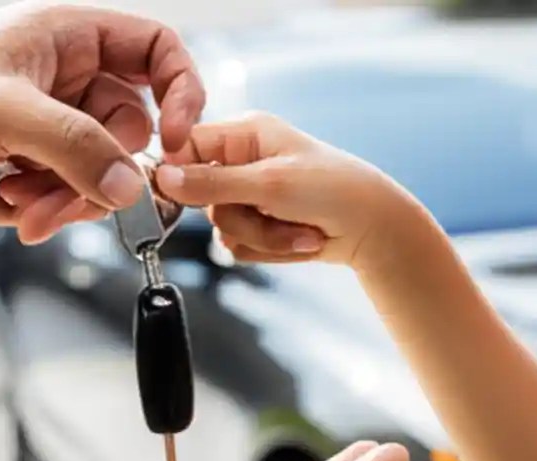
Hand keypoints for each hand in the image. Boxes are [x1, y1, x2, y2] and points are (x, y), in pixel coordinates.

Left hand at [0, 1, 204, 242]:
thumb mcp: (2, 114)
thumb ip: (75, 147)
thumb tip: (130, 184)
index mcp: (65, 36)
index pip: (155, 50)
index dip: (179, 91)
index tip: (176, 139)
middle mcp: (63, 75)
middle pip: (129, 129)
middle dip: (98, 174)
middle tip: (64, 200)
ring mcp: (48, 120)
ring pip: (97, 170)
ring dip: (62, 198)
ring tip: (18, 206)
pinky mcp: (30, 158)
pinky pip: (63, 191)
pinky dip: (32, 205)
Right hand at [154, 112, 421, 270]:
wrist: (375, 230)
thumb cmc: (334, 190)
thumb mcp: (270, 183)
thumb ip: (213, 182)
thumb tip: (162, 177)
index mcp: (245, 134)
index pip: (185, 146)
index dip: (176, 172)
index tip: (173, 196)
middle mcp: (243, 163)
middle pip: (201, 198)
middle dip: (243, 216)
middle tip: (277, 213)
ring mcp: (251, 197)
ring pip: (222, 229)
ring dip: (264, 238)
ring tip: (302, 229)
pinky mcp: (261, 227)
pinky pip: (239, 248)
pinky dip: (271, 250)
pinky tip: (302, 240)